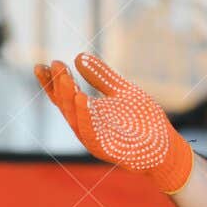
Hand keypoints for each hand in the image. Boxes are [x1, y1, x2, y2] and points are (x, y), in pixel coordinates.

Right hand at [33, 52, 193, 193]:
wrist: (165, 147)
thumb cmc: (144, 121)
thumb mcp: (122, 92)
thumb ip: (102, 77)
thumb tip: (78, 56)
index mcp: (87, 114)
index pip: (62, 97)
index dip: (50, 82)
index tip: (41, 65)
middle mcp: (86, 127)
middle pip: (65, 105)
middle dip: (59, 85)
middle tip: (56, 65)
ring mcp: (95, 140)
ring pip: (76, 118)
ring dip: (69, 98)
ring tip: (65, 78)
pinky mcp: (107, 150)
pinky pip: (92, 132)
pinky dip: (86, 116)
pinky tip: (82, 98)